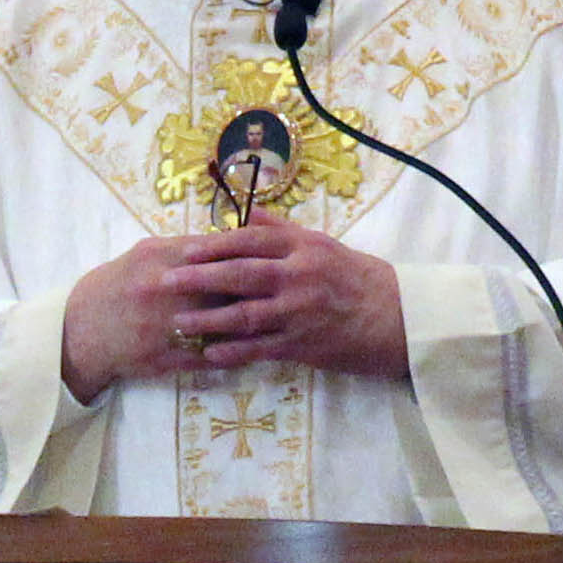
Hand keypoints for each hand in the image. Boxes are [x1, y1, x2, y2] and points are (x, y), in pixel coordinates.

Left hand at [62, 223, 406, 399]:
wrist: (398, 319)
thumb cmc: (356, 279)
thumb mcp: (323, 245)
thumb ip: (283, 230)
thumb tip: (250, 208)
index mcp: (303, 247)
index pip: (251, 241)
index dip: (214, 245)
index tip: (183, 249)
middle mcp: (300, 276)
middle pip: (240, 275)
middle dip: (199, 278)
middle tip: (164, 282)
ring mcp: (301, 312)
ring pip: (245, 314)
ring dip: (208, 318)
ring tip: (176, 321)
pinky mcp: (304, 345)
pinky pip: (261, 348)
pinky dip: (233, 352)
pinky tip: (208, 353)